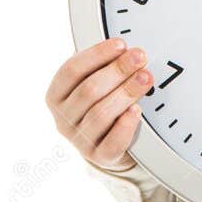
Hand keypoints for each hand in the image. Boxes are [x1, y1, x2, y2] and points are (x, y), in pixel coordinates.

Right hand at [45, 37, 149, 171]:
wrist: (107, 144)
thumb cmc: (101, 105)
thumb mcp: (93, 84)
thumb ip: (102, 68)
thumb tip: (127, 50)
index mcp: (56, 95)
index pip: (71, 70)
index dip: (96, 55)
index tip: (120, 43)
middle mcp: (63, 119)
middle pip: (89, 90)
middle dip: (117, 70)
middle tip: (139, 57)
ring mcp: (79, 140)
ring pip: (101, 114)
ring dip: (126, 92)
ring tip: (145, 78)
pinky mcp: (99, 157)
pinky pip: (112, 143)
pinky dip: (125, 125)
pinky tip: (137, 110)